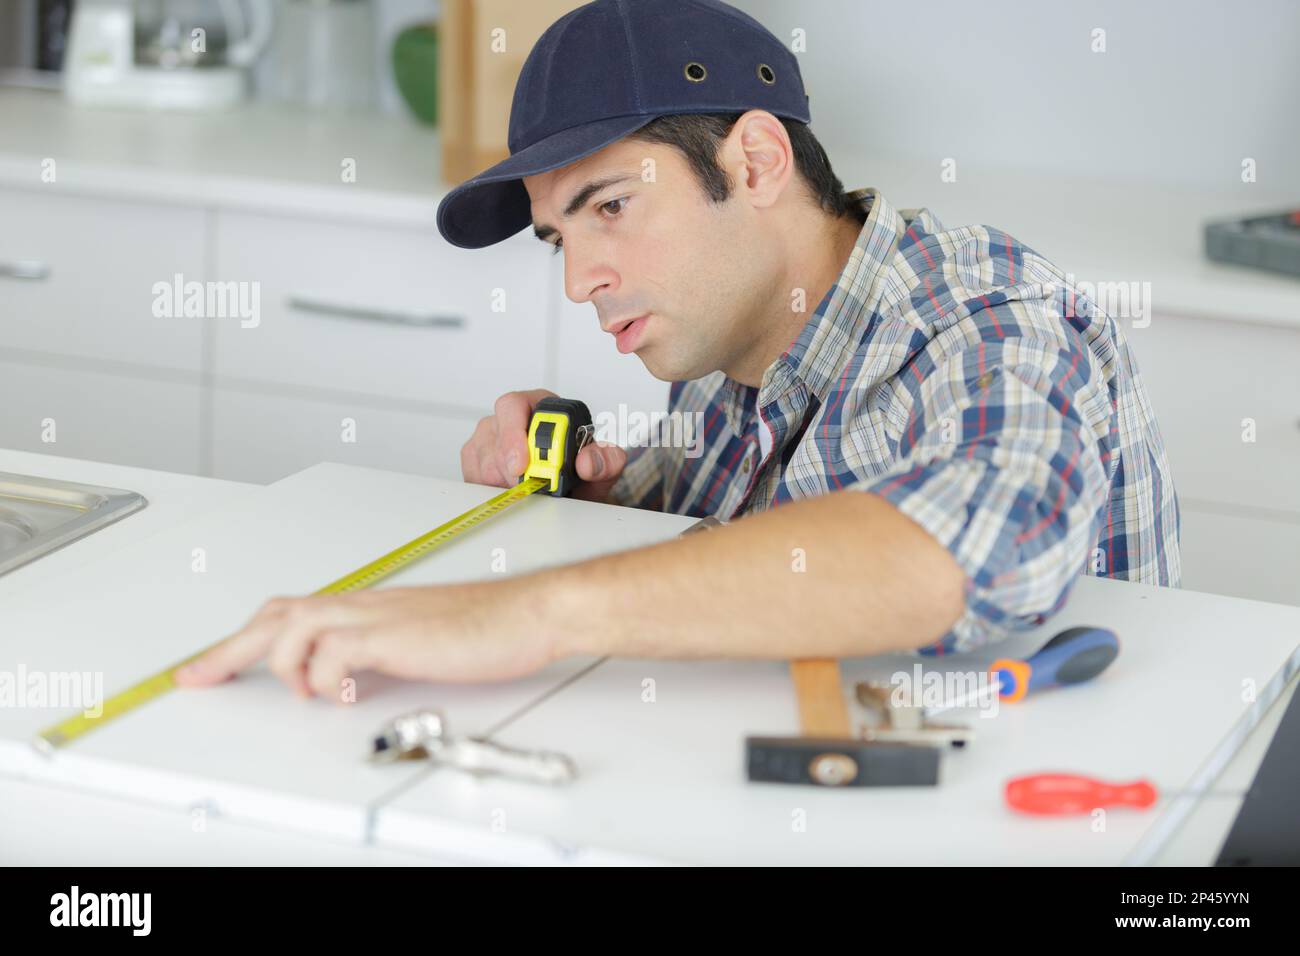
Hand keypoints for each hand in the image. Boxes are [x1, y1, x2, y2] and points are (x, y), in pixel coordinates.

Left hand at [173, 580, 557, 700]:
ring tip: (305, 692)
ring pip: (294, 627)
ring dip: (286, 664)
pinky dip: (325, 678)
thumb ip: (383, 651)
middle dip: (228, 649)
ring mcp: (377, 616)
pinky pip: (333, 652)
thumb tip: (354, 675)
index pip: (291, 611)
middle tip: (195, 676)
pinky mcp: (394, 636)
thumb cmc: (492, 624)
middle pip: (276, 615)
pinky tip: (343, 691)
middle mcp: (365, 604)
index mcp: (369, 604)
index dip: (244, 638)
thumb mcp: (424, 637)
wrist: (530, 612)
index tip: (211, 662)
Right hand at [461, 388, 626, 501]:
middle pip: (494, 440)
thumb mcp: (603, 465)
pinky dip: (492, 492)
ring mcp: (488, 438)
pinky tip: (513, 492)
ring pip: (482, 464)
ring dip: (505, 485)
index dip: (513, 434)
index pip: (513, 406)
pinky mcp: (474, 460)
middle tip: (529, 489)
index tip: (522, 463)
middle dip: (511, 471)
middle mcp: (510, 419)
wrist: (573, 489)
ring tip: (530, 491)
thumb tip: (587, 462)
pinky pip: (473, 478)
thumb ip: (606, 460)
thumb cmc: (582, 469)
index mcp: (539, 406)